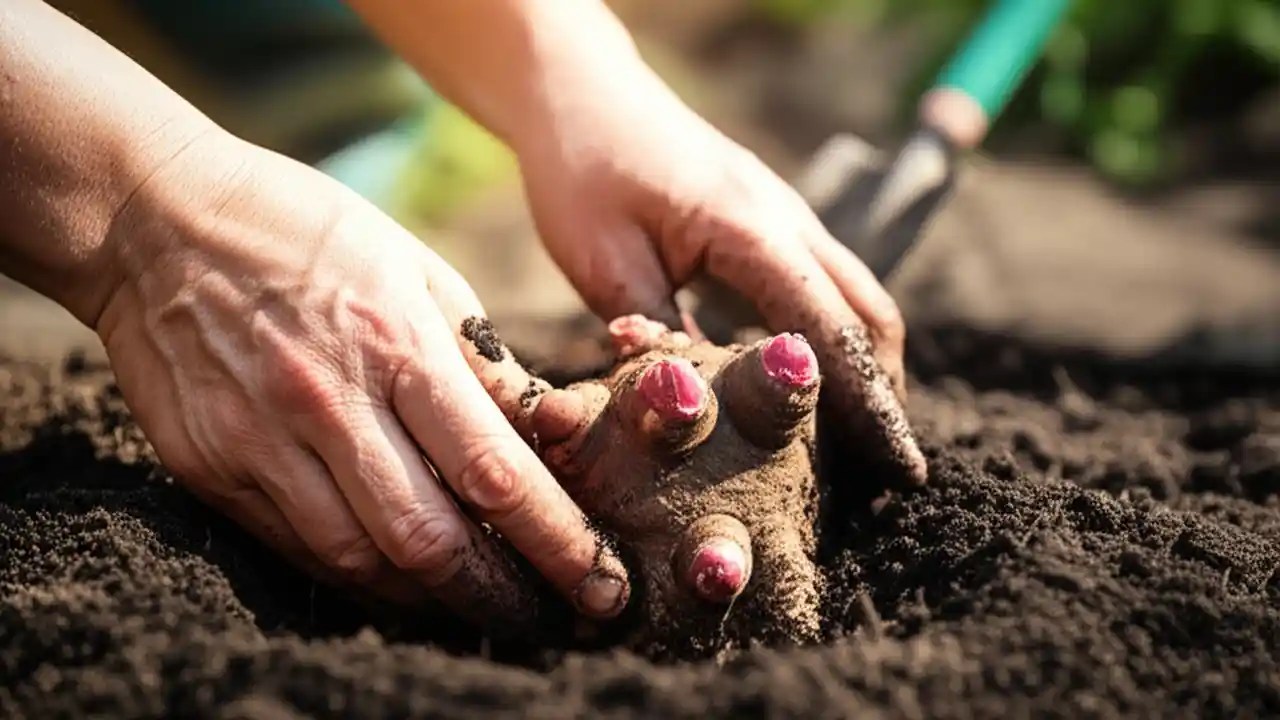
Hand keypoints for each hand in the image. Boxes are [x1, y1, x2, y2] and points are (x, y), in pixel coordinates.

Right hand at [94, 131, 629, 628]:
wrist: (155, 219)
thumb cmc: (306, 231)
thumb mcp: (415, 267)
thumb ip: (479, 358)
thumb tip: (540, 432)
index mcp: (398, 345)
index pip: (495, 470)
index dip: (557, 541)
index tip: (601, 584)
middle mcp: (332, 404)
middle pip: (432, 539)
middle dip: (505, 595)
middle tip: (555, 621)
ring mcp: (266, 444)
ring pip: (365, 562)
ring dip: (437, 602)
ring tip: (488, 610)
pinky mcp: (216, 470)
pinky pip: (302, 551)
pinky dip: (364, 581)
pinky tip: (405, 585)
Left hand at [517, 71, 926, 485]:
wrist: (582, 93)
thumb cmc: (584, 170)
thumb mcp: (602, 260)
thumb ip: (652, 332)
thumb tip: (688, 407)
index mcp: (752, 232)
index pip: (831, 330)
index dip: (867, 404)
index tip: (895, 465)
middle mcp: (788, 220)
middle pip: (871, 313)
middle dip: (885, 391)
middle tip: (883, 468)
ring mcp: (787, 216)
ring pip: (856, 296)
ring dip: (866, 364)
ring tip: (857, 441)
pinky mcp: (771, 221)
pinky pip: (825, 283)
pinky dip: (837, 335)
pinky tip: (810, 382)